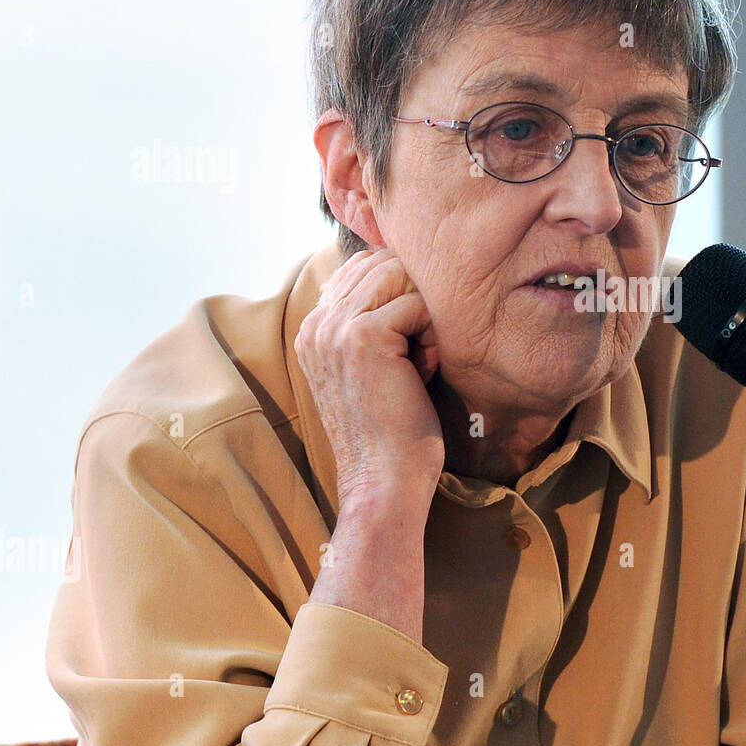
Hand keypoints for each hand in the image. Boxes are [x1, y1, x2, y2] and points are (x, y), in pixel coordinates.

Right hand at [294, 247, 444, 507]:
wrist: (385, 479)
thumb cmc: (392, 430)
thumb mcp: (374, 368)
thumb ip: (373, 323)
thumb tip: (403, 274)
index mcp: (314, 329)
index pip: (362, 268)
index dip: (401, 295)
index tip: (405, 349)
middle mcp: (318, 323)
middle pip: (383, 265)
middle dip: (415, 303)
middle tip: (416, 356)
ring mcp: (336, 327)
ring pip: (399, 279)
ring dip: (423, 318)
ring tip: (418, 362)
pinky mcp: (363, 335)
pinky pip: (417, 305)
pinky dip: (432, 338)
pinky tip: (421, 374)